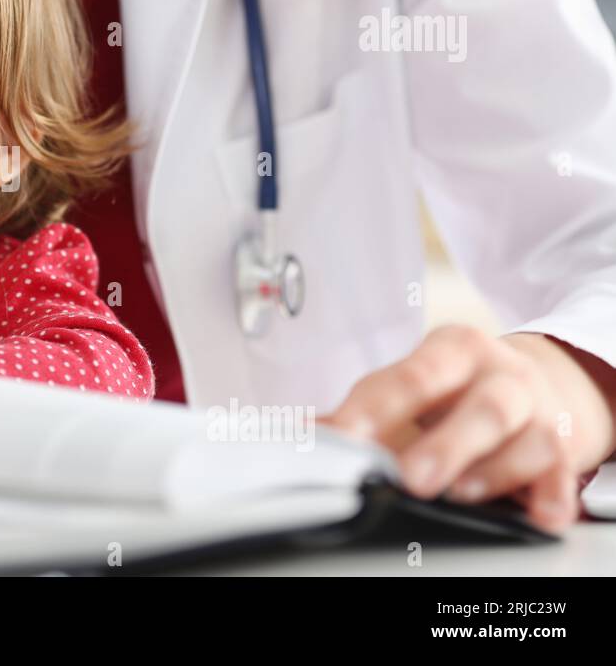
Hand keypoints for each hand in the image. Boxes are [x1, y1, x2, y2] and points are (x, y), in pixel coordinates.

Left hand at [322, 325, 615, 532]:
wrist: (533, 385)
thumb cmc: (457, 390)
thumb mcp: (413, 386)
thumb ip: (361, 412)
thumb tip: (299, 434)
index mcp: (453, 351)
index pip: (412, 377)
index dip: (377, 408)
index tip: (345, 436)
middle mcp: (502, 375)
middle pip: (481, 405)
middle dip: (446, 443)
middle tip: (412, 478)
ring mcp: (538, 411)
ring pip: (527, 438)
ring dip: (493, 470)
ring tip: (460, 493)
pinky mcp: (563, 450)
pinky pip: (562, 474)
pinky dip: (551, 495)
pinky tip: (537, 512)